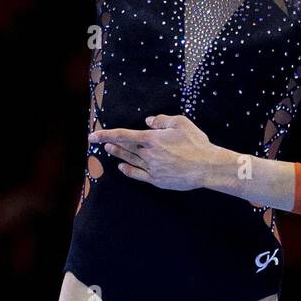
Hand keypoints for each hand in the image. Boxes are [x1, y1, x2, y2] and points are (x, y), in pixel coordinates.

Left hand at [88, 114, 223, 190]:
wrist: (206, 166)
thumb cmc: (196, 143)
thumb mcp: (181, 123)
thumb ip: (162, 120)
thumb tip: (148, 121)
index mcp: (152, 139)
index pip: (124, 135)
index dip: (106, 135)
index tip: (94, 135)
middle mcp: (148, 154)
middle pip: (125, 148)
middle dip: (110, 143)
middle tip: (98, 141)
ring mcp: (152, 168)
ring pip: (130, 160)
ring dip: (118, 154)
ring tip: (109, 150)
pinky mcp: (157, 180)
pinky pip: (138, 175)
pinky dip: (128, 171)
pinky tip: (122, 168)